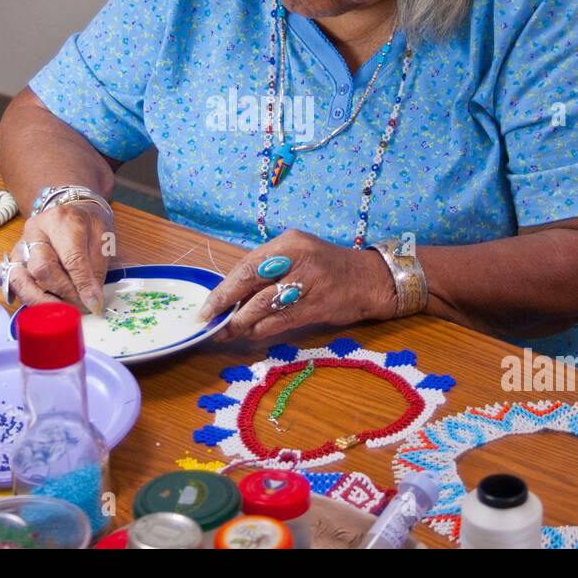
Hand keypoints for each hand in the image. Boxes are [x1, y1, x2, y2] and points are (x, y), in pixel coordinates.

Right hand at [0, 203, 112, 312]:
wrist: (70, 206)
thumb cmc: (87, 223)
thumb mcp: (103, 236)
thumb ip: (97, 266)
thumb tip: (92, 299)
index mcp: (62, 220)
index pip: (71, 257)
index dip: (84, 283)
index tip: (94, 302)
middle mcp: (36, 232)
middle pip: (42, 267)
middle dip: (62, 291)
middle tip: (79, 303)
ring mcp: (21, 246)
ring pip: (21, 276)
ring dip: (39, 299)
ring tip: (55, 310)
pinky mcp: (13, 259)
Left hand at [199, 229, 396, 340]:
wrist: (370, 279)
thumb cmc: (327, 267)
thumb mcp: (298, 254)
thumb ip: (269, 268)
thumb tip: (232, 292)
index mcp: (288, 243)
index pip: (246, 266)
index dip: (223, 288)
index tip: (207, 306)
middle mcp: (297, 259)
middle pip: (250, 282)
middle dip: (225, 304)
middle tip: (209, 321)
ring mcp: (308, 283)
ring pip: (262, 306)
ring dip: (240, 323)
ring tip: (226, 332)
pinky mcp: (317, 306)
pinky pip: (280, 321)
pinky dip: (261, 330)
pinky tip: (251, 334)